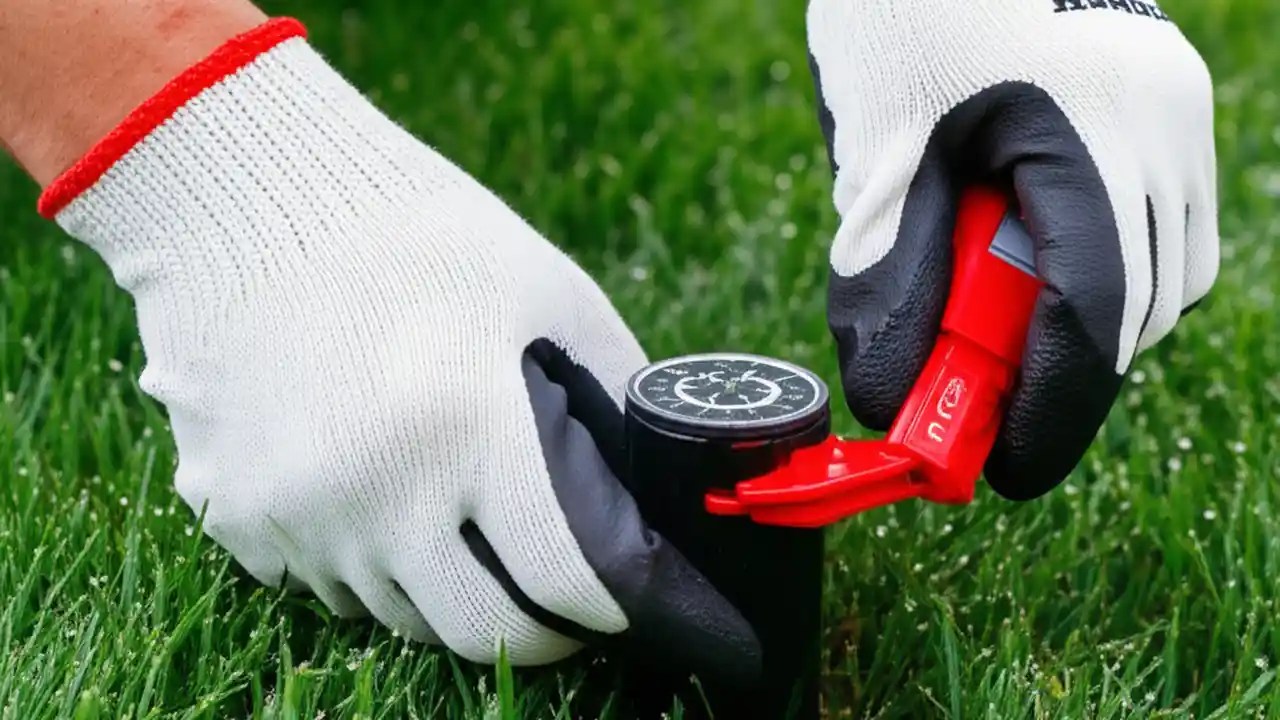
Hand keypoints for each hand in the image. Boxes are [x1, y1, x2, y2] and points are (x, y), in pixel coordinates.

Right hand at [41, 22, 757, 678]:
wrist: (254, 203)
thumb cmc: (425, 239)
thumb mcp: (552, 295)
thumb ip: (616, 400)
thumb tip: (652, 493)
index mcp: (470, 423)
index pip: (564, 585)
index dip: (608, 603)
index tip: (619, 594)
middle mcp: (377, 488)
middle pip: (485, 630)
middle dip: (536, 619)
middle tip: (548, 577)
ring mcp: (298, 512)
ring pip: (405, 613)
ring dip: (447, 583)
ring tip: (455, 506)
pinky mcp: (237, 516)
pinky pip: (326, 583)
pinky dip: (367, 557)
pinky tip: (373, 484)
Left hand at [806, 0, 1218, 498]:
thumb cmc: (898, 23)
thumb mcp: (876, 157)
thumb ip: (885, 281)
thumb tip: (894, 400)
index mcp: (1084, 126)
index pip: (1091, 310)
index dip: (1050, 410)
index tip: (1004, 470)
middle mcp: (1159, 119)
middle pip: (1136, 307)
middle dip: (1059, 378)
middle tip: (980, 410)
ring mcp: (1179, 107)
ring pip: (1166, 277)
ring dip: (1089, 329)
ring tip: (1001, 330)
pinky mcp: (1174, 104)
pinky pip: (1168, 228)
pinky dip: (1110, 274)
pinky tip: (1041, 268)